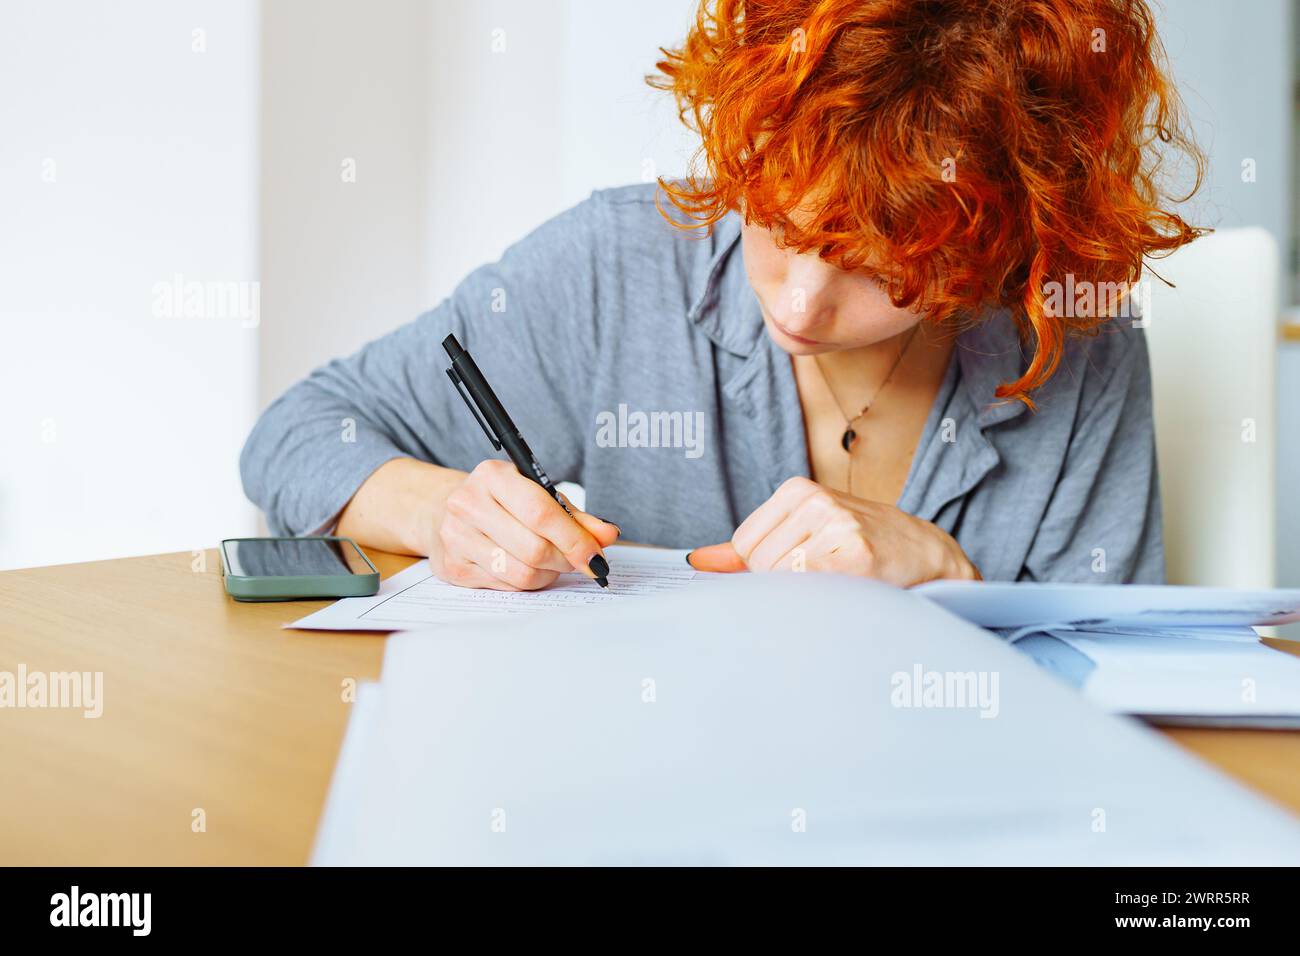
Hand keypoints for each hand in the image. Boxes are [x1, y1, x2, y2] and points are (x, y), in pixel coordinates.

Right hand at [431, 459, 619, 589]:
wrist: (441, 508)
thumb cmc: (500, 500)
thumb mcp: (536, 494)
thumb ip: (574, 516)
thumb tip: (607, 535)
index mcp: (493, 475)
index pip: (541, 514)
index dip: (575, 540)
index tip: (597, 557)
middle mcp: (468, 503)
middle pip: (534, 548)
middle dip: (565, 560)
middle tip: (578, 561)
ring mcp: (455, 537)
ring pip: (521, 573)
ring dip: (548, 574)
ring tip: (551, 563)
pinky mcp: (452, 567)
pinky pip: (505, 586)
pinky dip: (527, 582)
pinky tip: (526, 568)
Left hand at [687, 476, 979, 586]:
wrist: (930, 556)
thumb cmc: (862, 548)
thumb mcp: (805, 534)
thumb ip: (748, 549)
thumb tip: (697, 561)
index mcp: (796, 490)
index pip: (745, 547)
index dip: (770, 568)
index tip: (807, 564)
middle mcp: (814, 500)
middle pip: (760, 564)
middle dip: (788, 582)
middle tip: (830, 575)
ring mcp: (835, 524)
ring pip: (781, 580)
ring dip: (808, 594)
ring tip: (842, 581)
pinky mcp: (854, 554)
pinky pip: (808, 591)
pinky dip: (822, 602)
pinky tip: (850, 590)